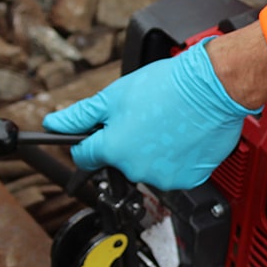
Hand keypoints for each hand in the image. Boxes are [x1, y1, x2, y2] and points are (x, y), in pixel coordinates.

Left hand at [42, 38, 259, 190]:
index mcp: (113, 148)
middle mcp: (135, 169)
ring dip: (153, 153)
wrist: (212, 87)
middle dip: (127, 143)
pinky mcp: (188, 180)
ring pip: (148, 169)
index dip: (92, 141)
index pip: (85, 157)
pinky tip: (183, 137)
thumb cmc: (168, 87)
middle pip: (119, 162)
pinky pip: (174, 173)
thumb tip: (53, 123)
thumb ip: (81, 115)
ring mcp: (163, 177)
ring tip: (168, 126)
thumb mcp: (115, 95)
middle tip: (146, 119)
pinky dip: (177, 159)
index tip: (102, 132)